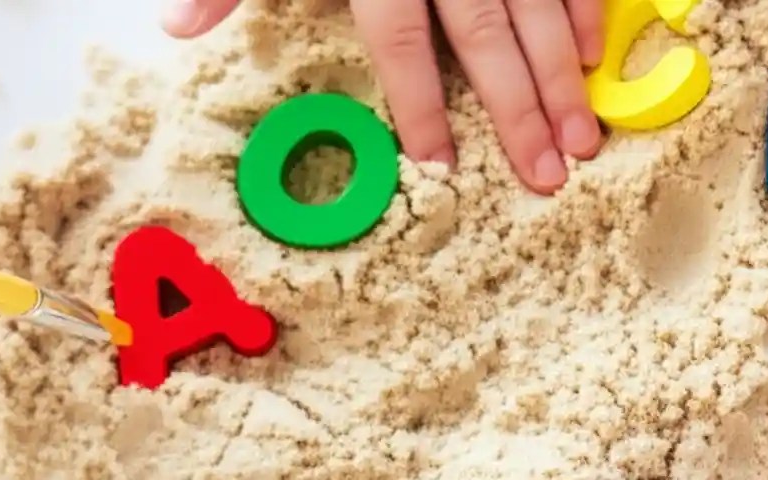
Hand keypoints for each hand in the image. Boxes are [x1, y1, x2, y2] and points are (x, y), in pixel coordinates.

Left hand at [162, 0, 604, 193]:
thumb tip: (172, 27)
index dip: (419, 104)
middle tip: (546, 175)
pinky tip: (595, 55)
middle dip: (520, 109)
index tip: (440, 163)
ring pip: (537, 4)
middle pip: (485, 35)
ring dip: (563, 74)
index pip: (402, 40)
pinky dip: (583, 8)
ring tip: (584, 140)